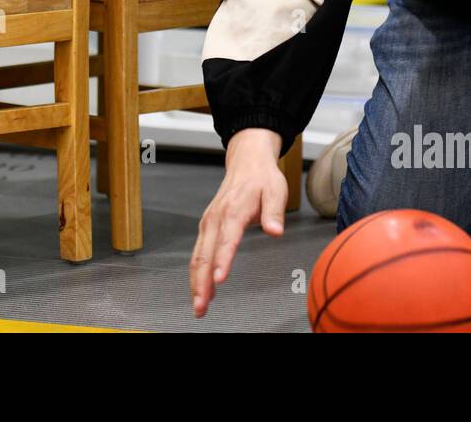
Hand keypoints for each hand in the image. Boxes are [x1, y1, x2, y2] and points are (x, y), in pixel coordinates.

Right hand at [190, 128, 285, 317]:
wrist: (246, 163)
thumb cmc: (262, 179)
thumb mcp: (275, 190)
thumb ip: (274, 212)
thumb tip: (275, 231)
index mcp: (233, 210)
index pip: (226, 239)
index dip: (222, 260)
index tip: (219, 279)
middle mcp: (216, 218)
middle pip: (204, 254)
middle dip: (201, 283)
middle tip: (201, 306)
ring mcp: (208, 223)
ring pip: (197, 257)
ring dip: (195, 282)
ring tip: (199, 306)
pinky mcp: (206, 227)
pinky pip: (198, 253)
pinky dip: (197, 273)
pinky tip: (201, 290)